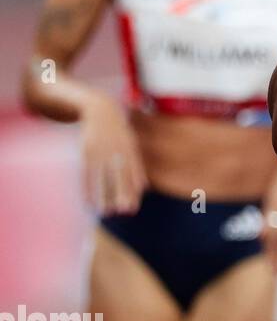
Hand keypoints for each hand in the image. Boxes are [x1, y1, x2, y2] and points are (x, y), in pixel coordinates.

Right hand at [82, 93, 145, 214]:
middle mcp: (117, 150)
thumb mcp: (131, 144)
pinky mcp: (87, 151)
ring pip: (104, 176)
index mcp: (130, 148)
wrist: (100, 109)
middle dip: (124, 193)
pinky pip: (87, 172)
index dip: (134, 189)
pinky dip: (88, 187)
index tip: (135, 205)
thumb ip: (137, 165)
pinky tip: (89, 201)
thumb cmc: (119, 131)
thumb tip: (145, 188)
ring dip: (105, 195)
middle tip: (126, 211)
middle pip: (121, 175)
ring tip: (107, 212)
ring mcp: (102, 150)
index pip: (134, 171)